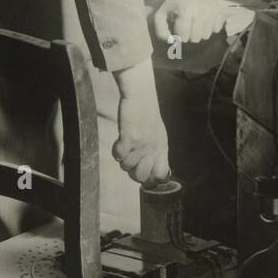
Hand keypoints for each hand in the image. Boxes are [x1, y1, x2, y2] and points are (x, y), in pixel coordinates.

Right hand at [112, 61, 169, 184]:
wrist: (141, 98)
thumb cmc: (148, 116)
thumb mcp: (159, 137)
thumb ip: (158, 154)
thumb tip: (156, 173)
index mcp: (162, 150)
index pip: (161, 177)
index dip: (151, 179)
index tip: (144, 172)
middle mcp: (153, 149)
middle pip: (140, 177)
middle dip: (133, 172)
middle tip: (132, 158)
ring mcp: (141, 145)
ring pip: (126, 167)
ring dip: (123, 158)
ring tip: (126, 145)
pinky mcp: (129, 137)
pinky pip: (118, 155)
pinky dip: (115, 150)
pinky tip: (119, 141)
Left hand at [152, 0, 228, 43]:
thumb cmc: (174, 4)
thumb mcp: (161, 16)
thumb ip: (161, 32)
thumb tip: (171, 42)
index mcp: (185, 12)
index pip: (184, 37)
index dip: (179, 35)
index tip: (178, 27)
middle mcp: (200, 11)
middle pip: (196, 38)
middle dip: (190, 35)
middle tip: (187, 26)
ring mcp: (211, 11)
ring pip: (206, 35)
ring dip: (200, 32)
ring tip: (195, 23)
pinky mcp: (218, 11)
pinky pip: (216, 29)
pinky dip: (210, 27)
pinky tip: (204, 20)